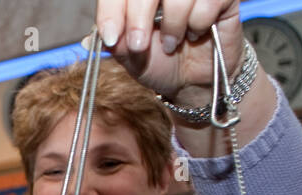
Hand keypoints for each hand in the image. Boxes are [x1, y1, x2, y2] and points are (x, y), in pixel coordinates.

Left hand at [95, 0, 242, 101]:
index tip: (111, 35)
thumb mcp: (132, 58)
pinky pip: (208, 1)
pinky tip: (197, 32)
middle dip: (138, 16)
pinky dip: (199, 22)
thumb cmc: (161, 62)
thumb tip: (93, 37)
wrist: (194, 81)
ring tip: (172, 44)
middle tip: (140, 44)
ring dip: (173, 24)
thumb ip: (116, 43)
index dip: (111, 9)